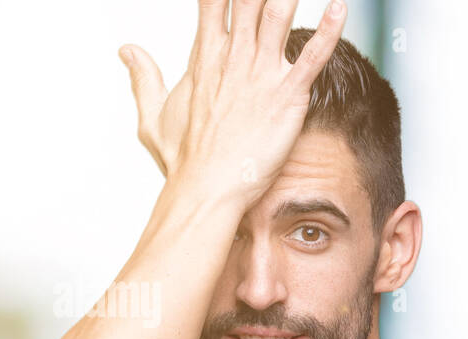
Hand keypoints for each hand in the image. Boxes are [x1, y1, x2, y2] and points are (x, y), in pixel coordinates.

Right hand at [120, 0, 346, 204]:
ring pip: (278, 15)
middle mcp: (233, 58)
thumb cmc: (183, 161)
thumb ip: (143, 77)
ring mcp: (260, 74)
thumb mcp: (153, 115)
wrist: (207, 190)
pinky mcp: (287, 96)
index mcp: (205, 58)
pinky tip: (341, 6)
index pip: (213, 3)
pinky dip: (330, 29)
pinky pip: (314, 56)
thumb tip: (126, 49)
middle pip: (248, 0)